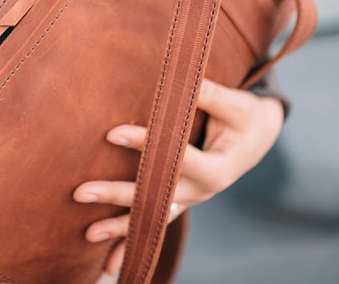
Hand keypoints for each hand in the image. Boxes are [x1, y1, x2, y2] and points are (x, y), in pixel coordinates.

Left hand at [74, 78, 284, 275]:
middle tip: (81, 192)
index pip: (175, 158)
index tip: (112, 133)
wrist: (257, 136)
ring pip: (152, 216)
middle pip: (156, 196)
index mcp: (218, 169)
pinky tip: (109, 265)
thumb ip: (208, 93)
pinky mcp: (180, 200)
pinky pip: (155, 223)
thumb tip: (181, 74)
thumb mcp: (236, 103)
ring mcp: (190, 200)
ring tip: (87, 235)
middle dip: (118, 195)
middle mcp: (202, 192)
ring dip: (120, 227)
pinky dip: (133, 242)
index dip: (145, 145)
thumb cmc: (245, 115)